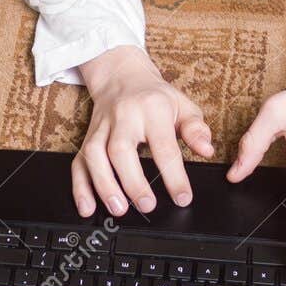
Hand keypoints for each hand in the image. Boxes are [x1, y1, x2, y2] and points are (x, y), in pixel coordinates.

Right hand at [74, 45, 212, 217]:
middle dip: (132, 181)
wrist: (121, 76)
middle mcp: (123, 117)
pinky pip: (78, 161)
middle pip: (121, 149)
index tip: (182, 197)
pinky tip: (87, 207)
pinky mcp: (87, 137)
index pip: (163, 145)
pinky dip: (80, 186)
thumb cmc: (155, 97)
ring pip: (94, 155)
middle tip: (147, 205)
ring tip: (118, 209)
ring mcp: (101, 127)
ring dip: (103, 185)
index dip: (173, 174)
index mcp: (152, 109)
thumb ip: (196, 129)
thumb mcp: (183, 105)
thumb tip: (206, 149)